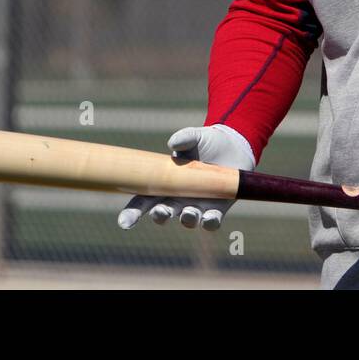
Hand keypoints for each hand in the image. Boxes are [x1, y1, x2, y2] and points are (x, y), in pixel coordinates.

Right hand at [117, 123, 255, 231]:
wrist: (234, 147)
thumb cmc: (207, 142)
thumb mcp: (195, 137)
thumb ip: (185, 138)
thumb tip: (173, 142)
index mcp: (165, 183)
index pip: (143, 201)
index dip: (132, 213)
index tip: (124, 222)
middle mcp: (177, 199)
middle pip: (162, 214)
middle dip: (160, 216)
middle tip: (160, 212)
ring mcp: (197, 206)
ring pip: (187, 220)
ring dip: (187, 218)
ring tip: (189, 212)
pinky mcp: (217, 209)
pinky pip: (210, 222)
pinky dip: (209, 221)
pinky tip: (210, 216)